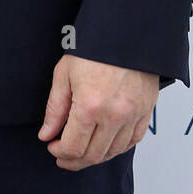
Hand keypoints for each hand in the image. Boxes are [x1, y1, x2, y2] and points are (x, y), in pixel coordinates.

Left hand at [38, 55, 157, 169]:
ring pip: (113, 152)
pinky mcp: (146, 112)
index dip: (59, 152)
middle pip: (93, 155)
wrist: (126, 33)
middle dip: (74, 160)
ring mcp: (133, 116)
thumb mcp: (64, 73)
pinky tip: (105, 143)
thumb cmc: (94, 49)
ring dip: (95, 156)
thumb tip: (47, 135)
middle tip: (63, 156)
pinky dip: (117, 147)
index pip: (73, 147)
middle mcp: (114, 116)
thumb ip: (55, 108)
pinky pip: (133, 141)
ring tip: (82, 150)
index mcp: (90, 106)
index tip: (52, 147)